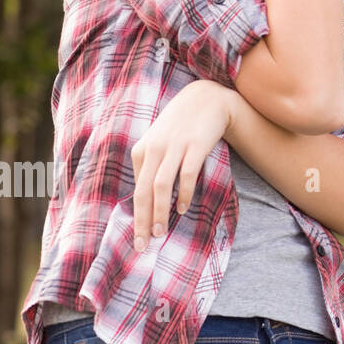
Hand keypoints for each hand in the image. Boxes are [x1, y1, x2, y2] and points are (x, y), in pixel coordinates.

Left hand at [131, 80, 232, 251]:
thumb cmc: (181, 126)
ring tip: (161, 231)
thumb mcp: (160, 143)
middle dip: (143, 221)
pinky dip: (183, 193)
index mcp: (142, 151)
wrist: (206, 99)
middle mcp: (154, 149)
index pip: (136, 191)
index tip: (139, 237)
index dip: (137, 217)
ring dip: (160, 212)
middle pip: (143, 192)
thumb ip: (152, 166)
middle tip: (143, 244)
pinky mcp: (195, 145)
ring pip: (160, 186)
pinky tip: (183, 208)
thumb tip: (147, 199)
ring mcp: (175, 147)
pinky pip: (186, 174)